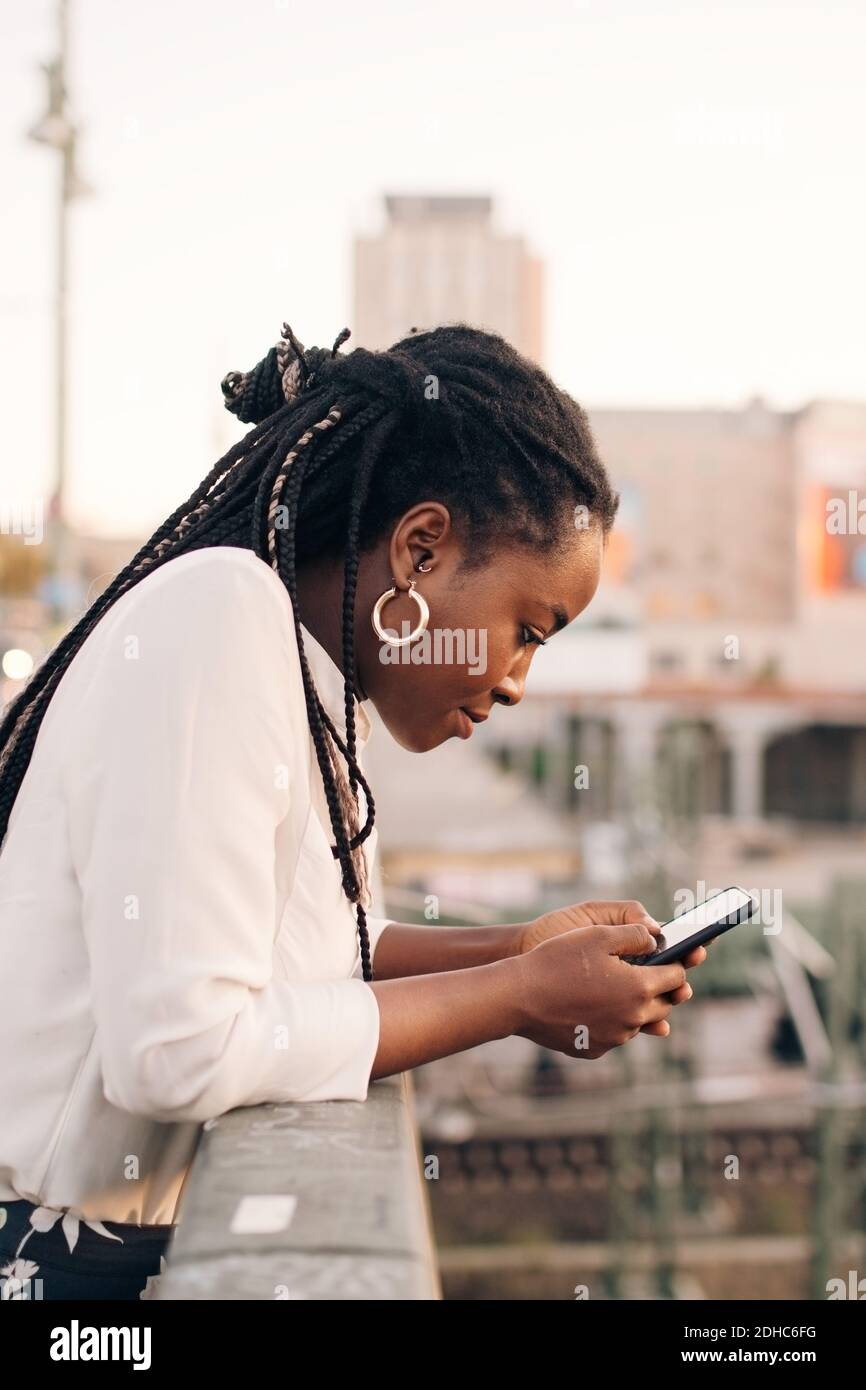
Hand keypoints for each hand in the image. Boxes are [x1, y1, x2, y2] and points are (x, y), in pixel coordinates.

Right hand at [509, 921, 687, 1057]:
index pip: (676, 977)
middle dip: (661, 988)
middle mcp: (632, 1019)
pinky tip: (593, 1005)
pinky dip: (611, 1020)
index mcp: (639, 988)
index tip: (674, 956)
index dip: (676, 963)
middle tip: (651, 973)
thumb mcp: (598, 935)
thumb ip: (635, 935)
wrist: (518, 997)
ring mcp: (614, 1038)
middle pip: (664, 1004)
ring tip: (619, 987)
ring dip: (636, 1005)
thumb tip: (656, 939)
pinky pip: (614, 1034)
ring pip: (639, 1021)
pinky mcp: (595, 1049)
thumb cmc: (557, 960)